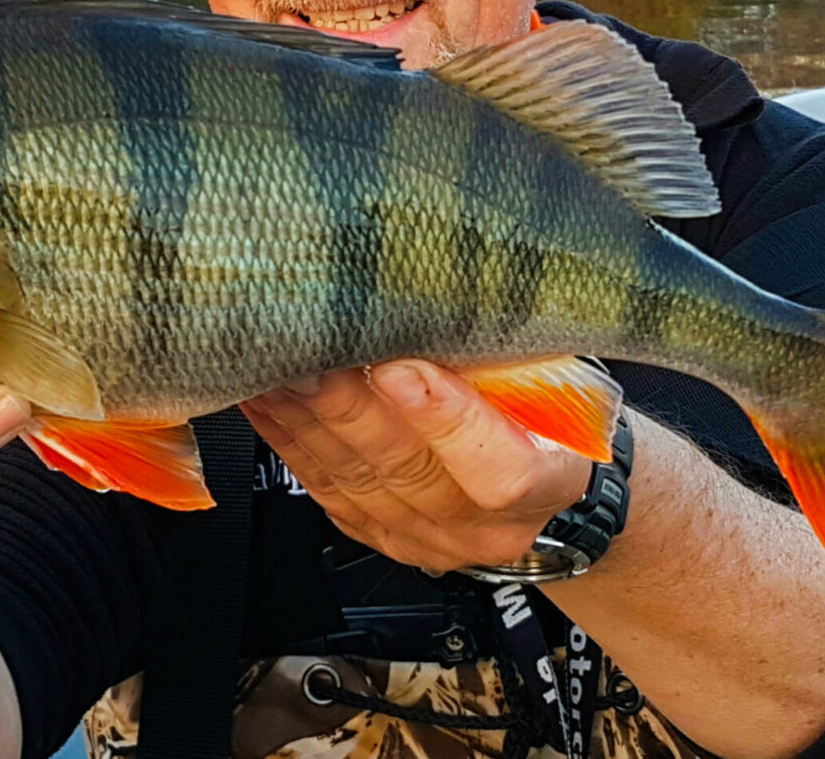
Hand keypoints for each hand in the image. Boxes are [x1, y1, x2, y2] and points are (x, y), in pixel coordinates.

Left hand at [241, 360, 593, 573]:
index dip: (447, 422)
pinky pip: (325, 487)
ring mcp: (425, 537)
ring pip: (356, 478)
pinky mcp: (377, 532)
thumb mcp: (560, 375)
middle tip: (310, 350)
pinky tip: (264, 399)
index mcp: (546, 483)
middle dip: (348, 405)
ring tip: (275, 364)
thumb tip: (445, 288)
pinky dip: (289, 438)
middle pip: (407, 469)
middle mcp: (484, 526)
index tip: (402, 367)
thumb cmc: (553, 408)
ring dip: (306, 418)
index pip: (498, 471)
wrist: (547, 475)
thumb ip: (509, 354)